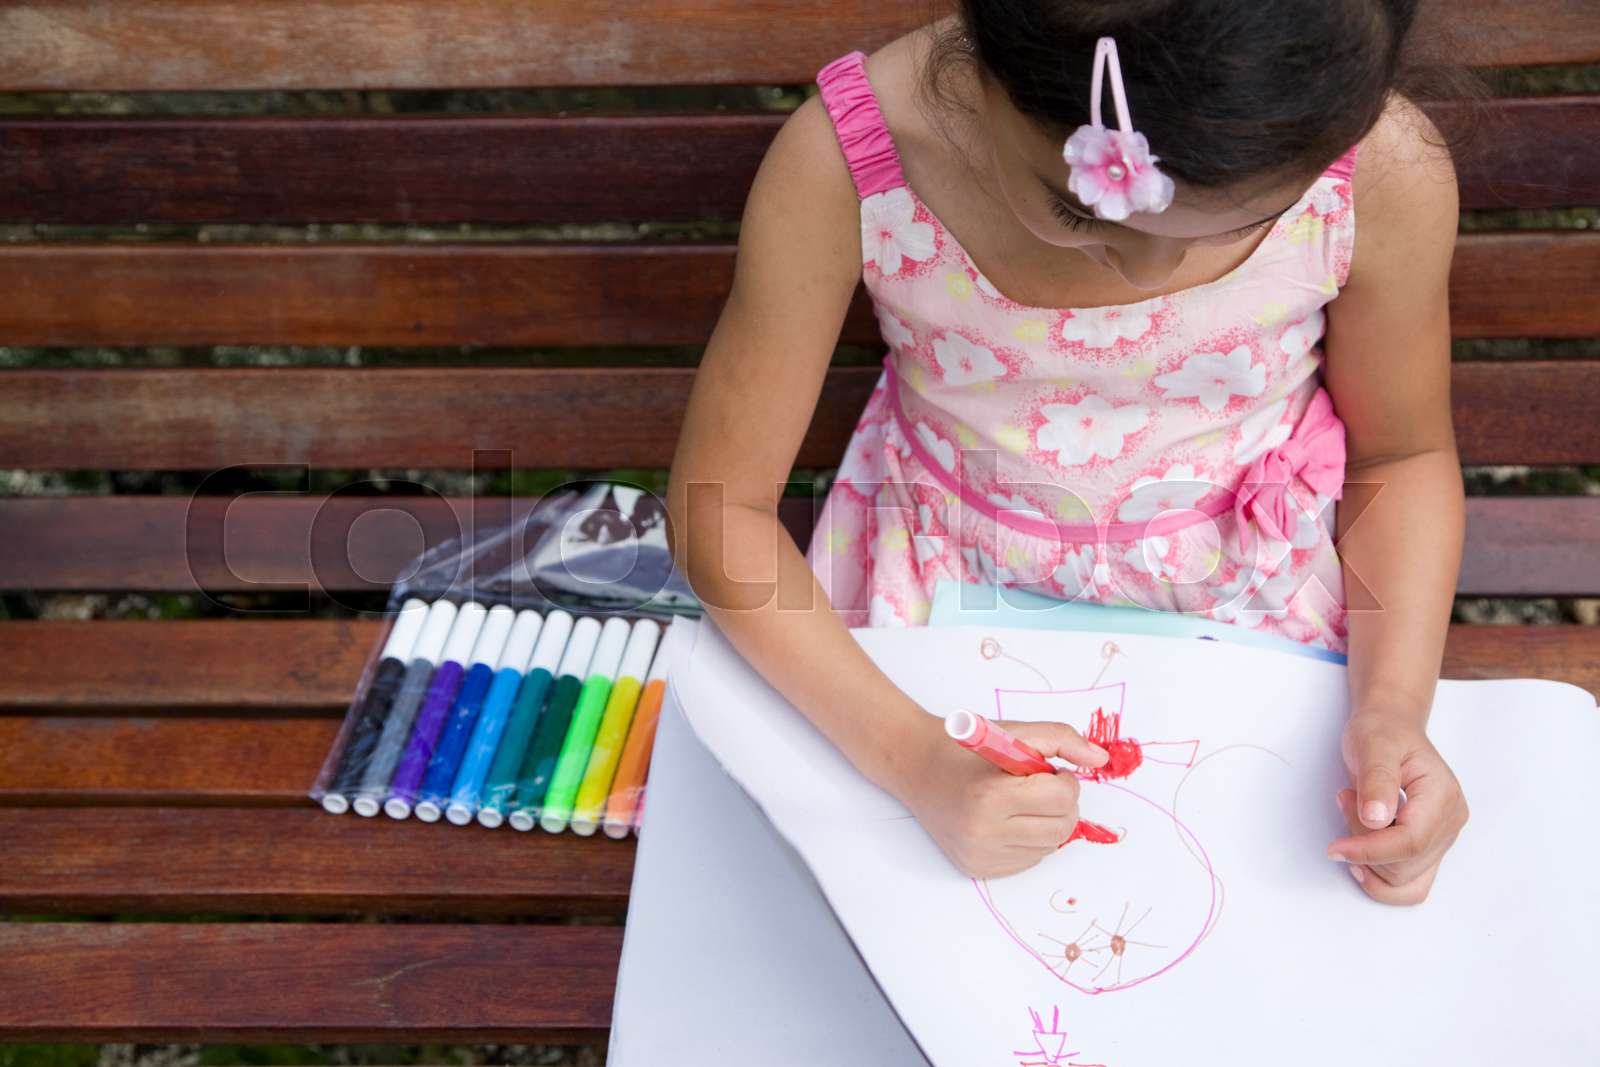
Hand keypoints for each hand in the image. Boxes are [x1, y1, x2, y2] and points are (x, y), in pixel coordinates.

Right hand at [895, 716, 1108, 878]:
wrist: (915, 767)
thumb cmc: (964, 749)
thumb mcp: (1011, 732)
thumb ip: (1060, 739)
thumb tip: (1100, 760)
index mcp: (990, 795)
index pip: (1061, 798)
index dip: (1064, 780)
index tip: (1050, 770)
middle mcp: (982, 832)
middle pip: (1062, 828)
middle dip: (1062, 803)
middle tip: (1040, 786)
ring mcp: (979, 855)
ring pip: (1050, 846)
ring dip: (1047, 821)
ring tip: (1021, 801)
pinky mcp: (978, 869)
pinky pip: (1030, 859)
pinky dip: (1030, 839)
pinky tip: (1008, 819)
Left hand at [1328, 712, 1468, 904]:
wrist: (1390, 729)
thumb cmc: (1382, 732)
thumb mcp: (1373, 745)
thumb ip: (1376, 779)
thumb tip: (1376, 819)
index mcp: (1442, 796)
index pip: (1411, 842)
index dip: (1370, 850)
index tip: (1336, 848)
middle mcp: (1449, 822)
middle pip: (1404, 865)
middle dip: (1364, 845)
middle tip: (1347, 801)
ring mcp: (1441, 839)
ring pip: (1404, 881)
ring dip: (1368, 860)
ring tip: (1354, 814)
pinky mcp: (1428, 849)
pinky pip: (1407, 884)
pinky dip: (1379, 878)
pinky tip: (1358, 855)